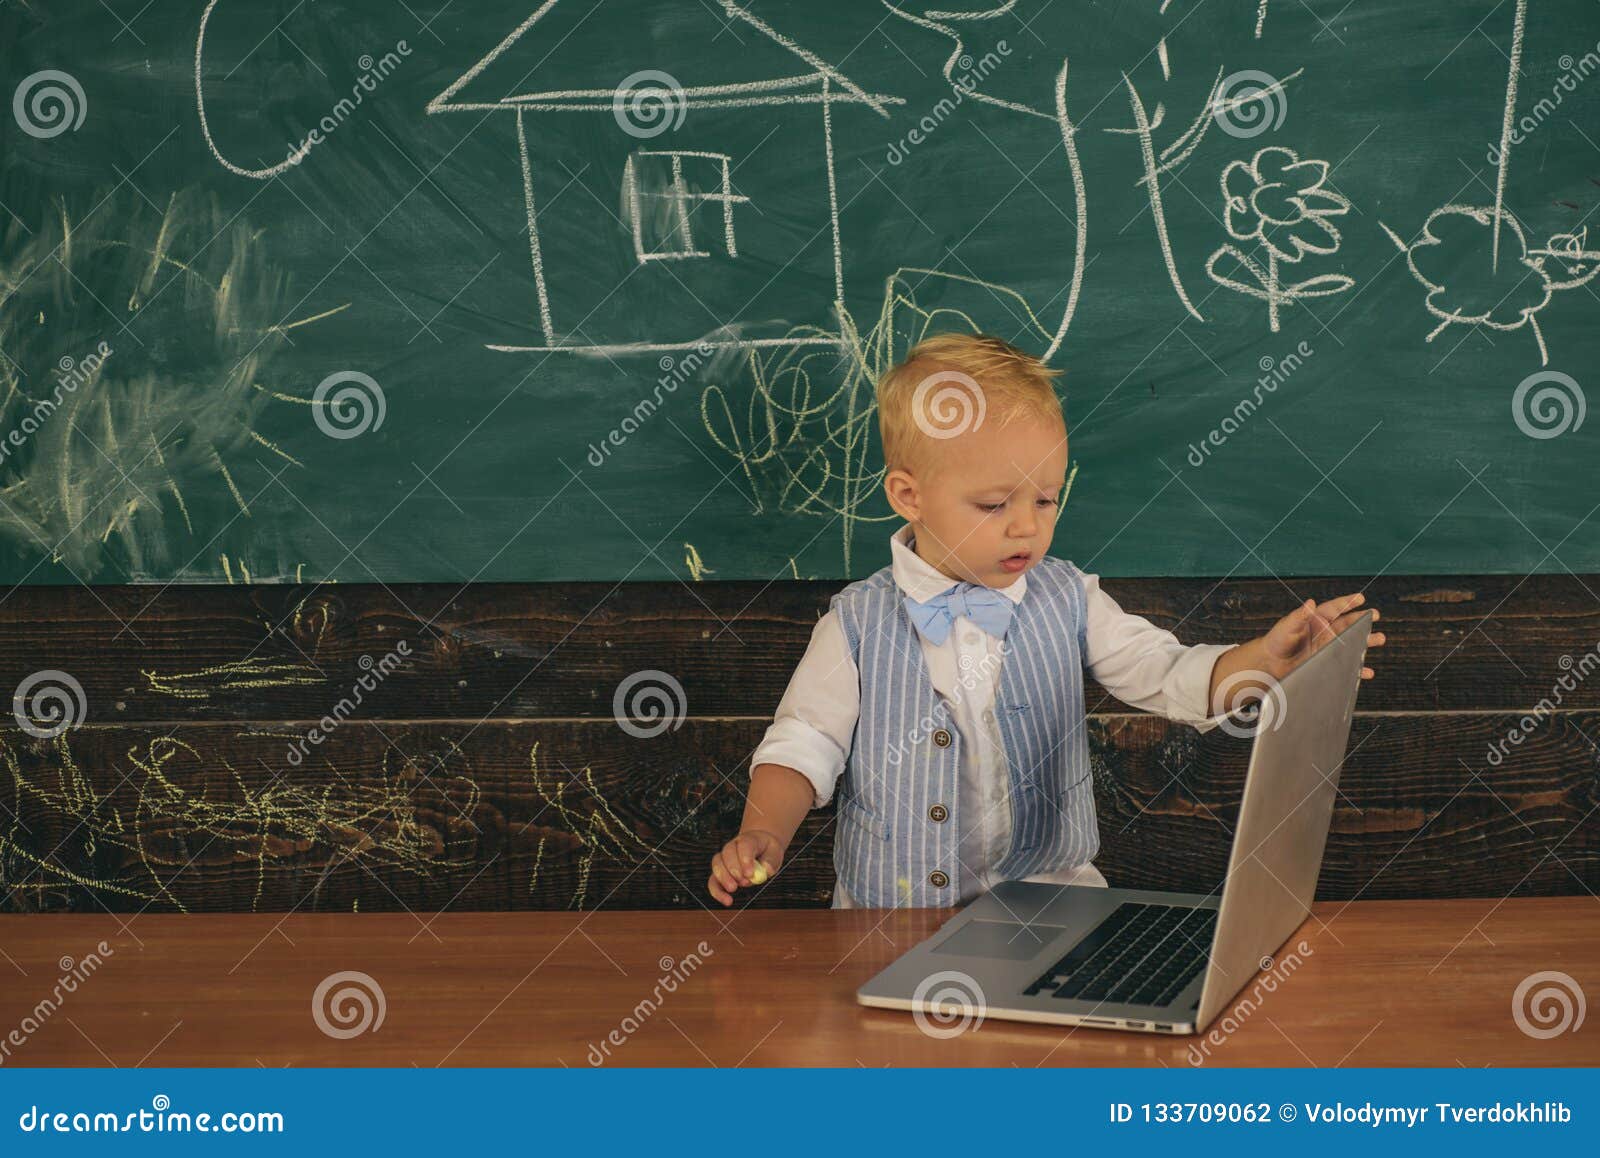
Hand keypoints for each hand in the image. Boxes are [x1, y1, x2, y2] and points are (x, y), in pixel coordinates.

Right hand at [707, 829, 783, 906]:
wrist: (760, 849)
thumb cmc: (767, 851)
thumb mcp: (775, 853)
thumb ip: (771, 861)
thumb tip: (766, 870)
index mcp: (748, 839)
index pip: (744, 845)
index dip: (745, 859)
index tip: (750, 874)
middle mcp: (732, 846)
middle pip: (727, 853)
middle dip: (733, 869)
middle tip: (744, 881)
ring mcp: (724, 858)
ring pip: (717, 864)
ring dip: (723, 878)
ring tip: (733, 889)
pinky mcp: (720, 872)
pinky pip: (713, 880)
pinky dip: (717, 892)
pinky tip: (727, 901)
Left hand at [1263, 591, 1386, 680]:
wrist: (1271, 664)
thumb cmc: (1277, 641)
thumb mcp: (1287, 626)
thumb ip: (1299, 615)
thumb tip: (1310, 602)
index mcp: (1317, 620)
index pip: (1335, 608)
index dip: (1347, 602)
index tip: (1360, 598)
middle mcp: (1326, 632)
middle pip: (1349, 623)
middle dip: (1363, 619)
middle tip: (1376, 615)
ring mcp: (1329, 648)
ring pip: (1352, 642)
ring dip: (1366, 641)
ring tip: (1380, 638)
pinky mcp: (1328, 663)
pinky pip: (1347, 666)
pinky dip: (1357, 669)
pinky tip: (1367, 671)